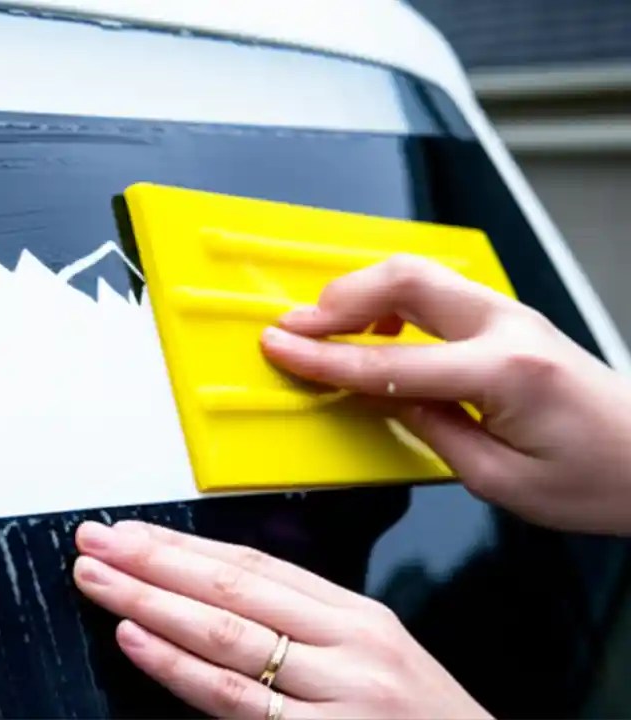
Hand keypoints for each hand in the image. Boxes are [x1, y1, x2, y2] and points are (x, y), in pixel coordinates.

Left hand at [72, 520, 488, 718]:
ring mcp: (337, 694)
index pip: (253, 565)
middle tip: (94, 543)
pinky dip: (179, 668)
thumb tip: (216, 592)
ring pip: (225, 635)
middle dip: (152, 562)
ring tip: (99, 583)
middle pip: (231, 588)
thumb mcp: (376, 658)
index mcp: (358, 615)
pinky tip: (138, 641)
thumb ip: (308, 625)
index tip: (129, 531)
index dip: (182, 545)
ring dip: (150, 604)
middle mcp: (349, 646)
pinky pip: (235, 700)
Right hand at [260, 253, 630, 534]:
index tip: (280, 347)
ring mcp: (513, 314)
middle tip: (294, 325)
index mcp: (505, 372)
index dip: (324, 356)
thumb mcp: (499, 480)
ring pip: (420, 273)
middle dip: (339, 298)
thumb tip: (378, 397)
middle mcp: (510, 328)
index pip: (390, 361)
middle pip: (405, 280)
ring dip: (364, 292)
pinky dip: (394, 298)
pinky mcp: (512, 319)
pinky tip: (378, 328)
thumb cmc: (597, 482)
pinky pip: (439, 289)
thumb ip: (431, 430)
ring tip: (326, 325)